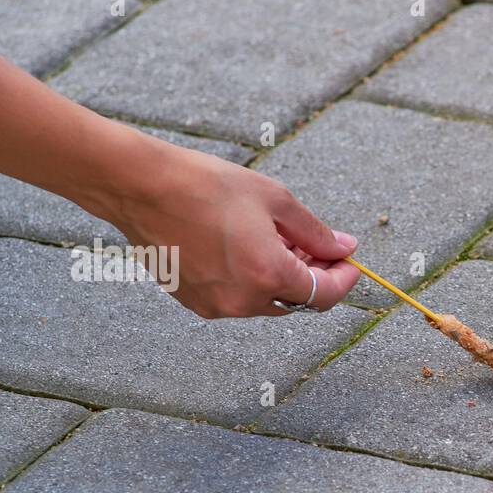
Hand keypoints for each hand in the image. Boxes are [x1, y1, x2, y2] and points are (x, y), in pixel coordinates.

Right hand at [99, 140, 360, 317]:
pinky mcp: (196, 303)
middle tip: (313, 245)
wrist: (141, 187)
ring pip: (267, 300)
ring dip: (280, 278)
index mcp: (268, 275)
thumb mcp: (274, 200)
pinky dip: (250, 280)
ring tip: (273, 240)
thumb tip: (344, 248)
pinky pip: (237, 298)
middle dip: (312, 276)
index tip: (350, 263)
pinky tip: (243, 248)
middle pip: (296, 300)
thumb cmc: (207, 186)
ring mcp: (217, 306)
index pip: (324, 294)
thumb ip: (314, 232)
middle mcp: (244, 300)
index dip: (343, 279)